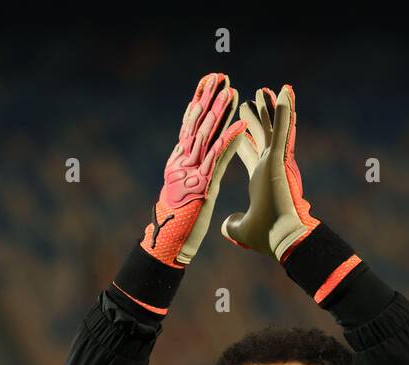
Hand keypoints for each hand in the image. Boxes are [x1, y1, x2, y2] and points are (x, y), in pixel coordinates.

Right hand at [143, 72, 246, 266]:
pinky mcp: (202, 185)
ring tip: (232, 92)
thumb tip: (196, 173)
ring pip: (207, 136)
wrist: (168, 244)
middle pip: (197, 124)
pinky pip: (218, 159)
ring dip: (220, 113)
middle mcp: (182, 162)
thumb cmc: (178, 224)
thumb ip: (190, 180)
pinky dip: (229, 141)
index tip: (208, 83)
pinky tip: (240, 126)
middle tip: (219, 76)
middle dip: (209, 98)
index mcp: (179, 162)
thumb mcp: (185, 195)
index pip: (189, 126)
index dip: (199, 102)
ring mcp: (191, 172)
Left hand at [221, 84, 320, 261]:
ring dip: (270, 108)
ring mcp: (276, 161)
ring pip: (272, 127)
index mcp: (261, 179)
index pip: (249, 153)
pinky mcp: (281, 159)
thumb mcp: (242, 229)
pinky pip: (283, 129)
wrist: (283, 238)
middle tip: (249, 101)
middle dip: (255, 119)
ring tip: (264, 89)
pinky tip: (284, 90)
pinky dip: (284, 110)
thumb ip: (232, 224)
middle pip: (261, 135)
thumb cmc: (267, 237)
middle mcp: (270, 166)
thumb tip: (225, 225)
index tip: (239, 129)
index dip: (243, 140)